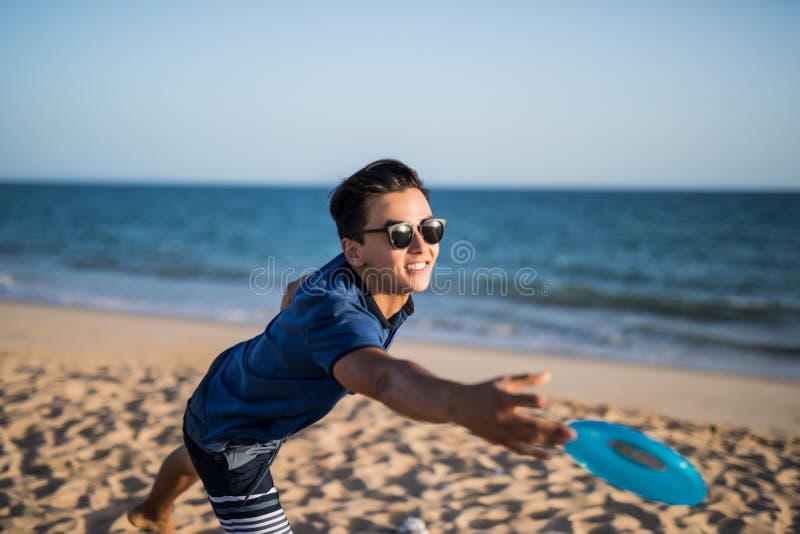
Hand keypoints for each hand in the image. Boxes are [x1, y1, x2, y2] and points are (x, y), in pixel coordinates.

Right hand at [451, 372, 575, 458]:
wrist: (459, 406)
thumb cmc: (484, 390)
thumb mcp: (504, 381)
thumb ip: (526, 379)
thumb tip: (548, 375)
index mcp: (501, 399)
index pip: (517, 399)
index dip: (530, 400)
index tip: (543, 401)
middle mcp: (502, 417)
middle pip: (530, 425)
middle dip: (553, 430)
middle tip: (573, 434)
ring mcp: (501, 431)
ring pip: (528, 439)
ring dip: (550, 441)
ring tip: (568, 441)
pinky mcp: (499, 440)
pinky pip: (519, 449)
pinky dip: (534, 453)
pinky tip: (550, 455)